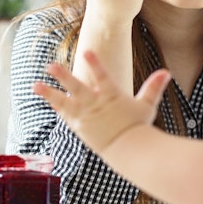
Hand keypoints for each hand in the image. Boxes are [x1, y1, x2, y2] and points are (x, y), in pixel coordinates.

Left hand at [33, 49, 170, 152]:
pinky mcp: (79, 126)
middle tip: (51, 66)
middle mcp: (96, 106)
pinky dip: (54, 103)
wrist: (128, 151)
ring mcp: (85, 116)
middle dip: (64, 77)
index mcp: (112, 98)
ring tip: (35, 85)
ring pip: (65, 102)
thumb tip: (167, 72)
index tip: (87, 52)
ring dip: (50, 93)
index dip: (95, 65)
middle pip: (78, 89)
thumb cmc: (138, 126)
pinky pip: (64, 112)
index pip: (103, 78)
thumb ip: (153, 87)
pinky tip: (42, 93)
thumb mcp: (147, 106)